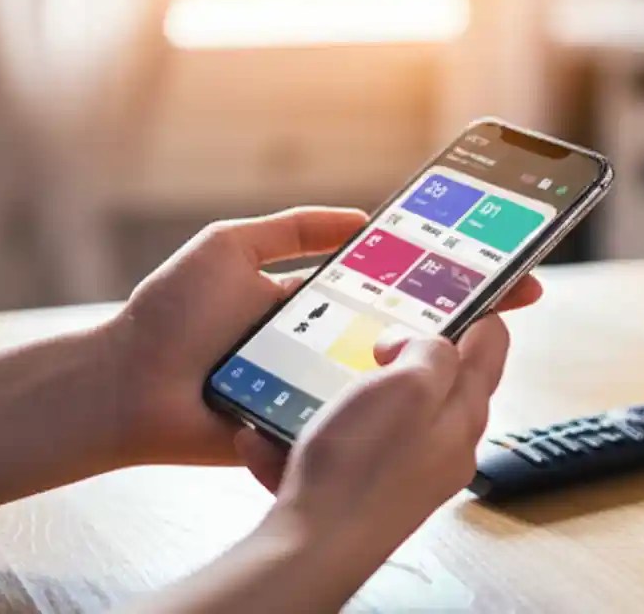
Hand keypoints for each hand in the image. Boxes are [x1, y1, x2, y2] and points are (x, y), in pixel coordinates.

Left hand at [102, 206, 541, 466]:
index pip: (390, 279)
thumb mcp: (230, 246)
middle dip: (463, 310)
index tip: (487, 254)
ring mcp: (320, 384)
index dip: (437, 267)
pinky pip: (355, 415)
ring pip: (389, 373)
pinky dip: (389, 404)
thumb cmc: (169, 315)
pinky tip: (430, 387)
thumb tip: (359, 219)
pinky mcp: (308, 424)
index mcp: (313, 299)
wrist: (125, 386)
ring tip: (487, 336)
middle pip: (405, 326)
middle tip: (518, 294)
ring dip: (436, 358)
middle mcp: (324, 341)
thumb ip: (292, 228)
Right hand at [242, 317, 511, 604]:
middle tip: (365, 336)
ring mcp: (405, 472)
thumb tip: (426, 343)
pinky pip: (336, 450)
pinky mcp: (366, 493)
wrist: (313, 550)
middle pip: (433, 380)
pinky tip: (270, 439)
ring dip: (340, 395)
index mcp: (463, 412)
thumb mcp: (409, 385)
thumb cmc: (362, 470)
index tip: (447, 287)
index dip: (473, 308)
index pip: (490, 345)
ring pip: (378, 414)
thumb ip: (431, 351)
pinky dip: (305, 439)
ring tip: (306, 390)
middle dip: (395, 353)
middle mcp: (443, 445)